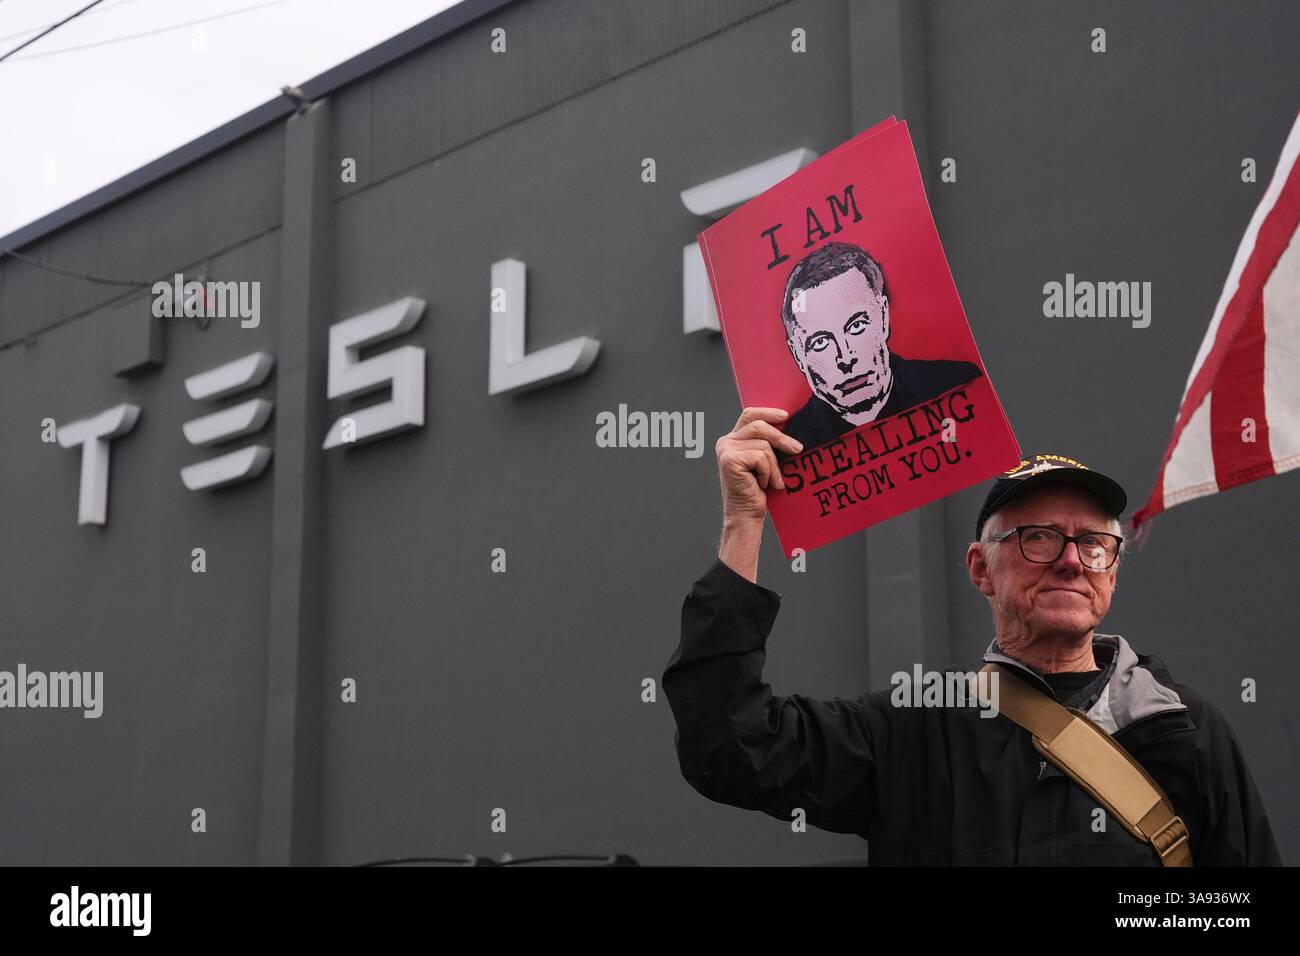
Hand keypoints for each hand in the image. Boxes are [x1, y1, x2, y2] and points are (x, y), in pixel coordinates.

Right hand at [715, 407, 802, 523]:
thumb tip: (789, 425)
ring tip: (772, 481)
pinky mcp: (729, 460)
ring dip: (774, 466)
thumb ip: (768, 442)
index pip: (750, 415)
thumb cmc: (757, 490)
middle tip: (797, 449)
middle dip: (781, 437)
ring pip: (764, 444)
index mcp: (733, 439)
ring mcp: (725, 450)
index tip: (786, 416)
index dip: (768, 412)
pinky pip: (761, 457)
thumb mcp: (765, 461)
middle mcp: (726, 442)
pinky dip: (767, 472)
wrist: (746, 514)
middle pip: (759, 426)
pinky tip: (760, 484)